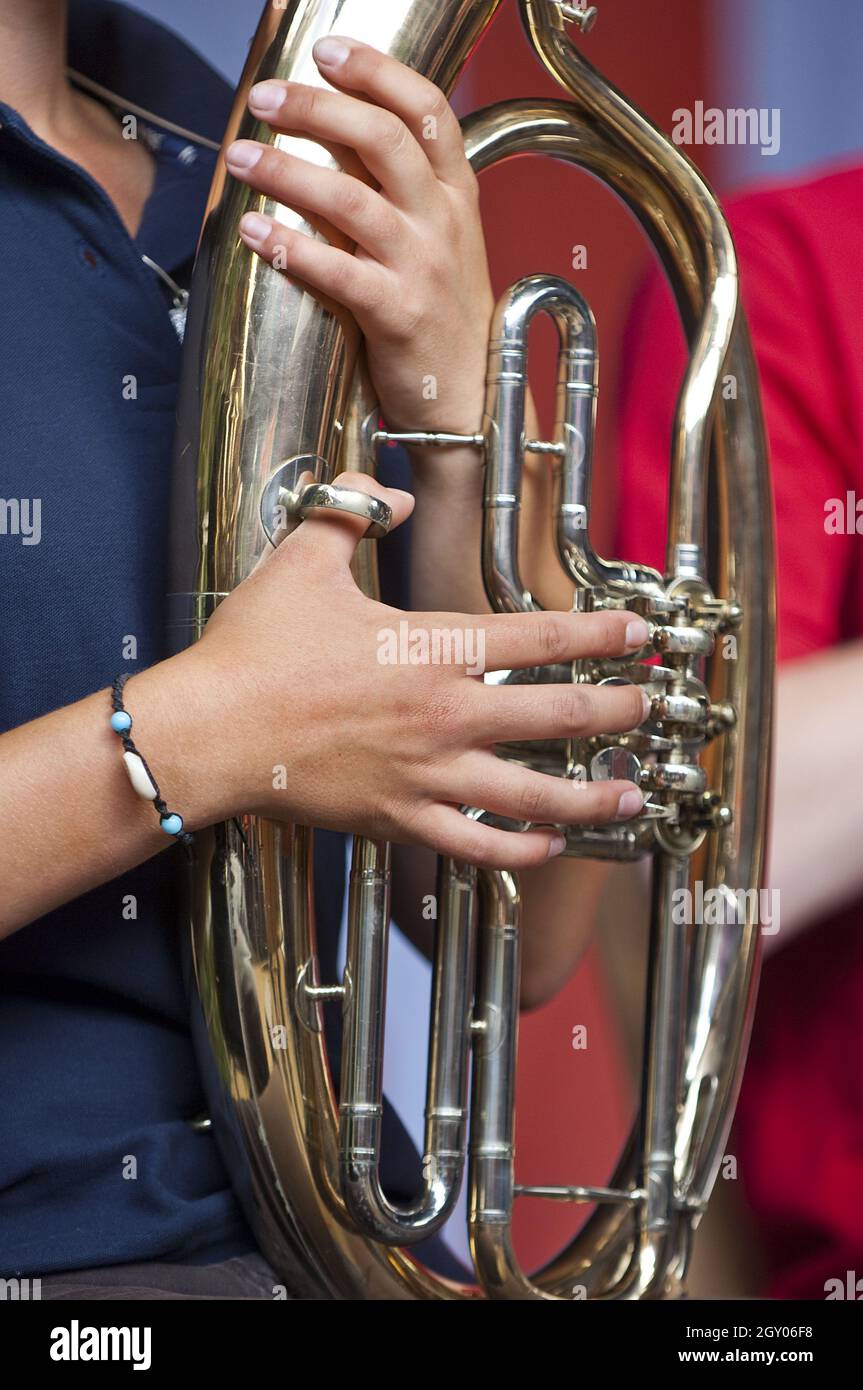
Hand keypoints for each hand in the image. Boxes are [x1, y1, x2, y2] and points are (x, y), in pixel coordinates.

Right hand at [177, 474, 650, 869]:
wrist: (209, 734)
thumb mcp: (302, 558)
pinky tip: (548, 846)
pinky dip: (519, 851)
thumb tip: (391, 494)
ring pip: (533, 795)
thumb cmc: (254, 652)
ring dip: (591, 798)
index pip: (541, 639)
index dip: (602, 633)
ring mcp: (427, 776)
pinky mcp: (400, 819)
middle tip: (652, 708)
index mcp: (431, 649)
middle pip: (559, 717)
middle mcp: (444, 716)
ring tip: (631, 798)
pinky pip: (476, 846)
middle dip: (619, 711)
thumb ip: (352, 509)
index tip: (639, 634)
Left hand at [225, 37, 493, 436]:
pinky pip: (338, 273)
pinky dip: (292, 248)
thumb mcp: (441, 241)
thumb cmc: (443, 318)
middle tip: (263, 97)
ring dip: (287, 171)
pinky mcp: (399, 316)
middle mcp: (443, 221)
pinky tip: (254, 233)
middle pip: (383, 138)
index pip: (426, 108)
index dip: (376, 70)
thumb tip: (336, 140)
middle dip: (318, 107)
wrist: (472, 399)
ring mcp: (423, 268)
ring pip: (351, 199)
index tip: (326, 49)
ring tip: (239, 156)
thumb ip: (401, 191)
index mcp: (456, 193)